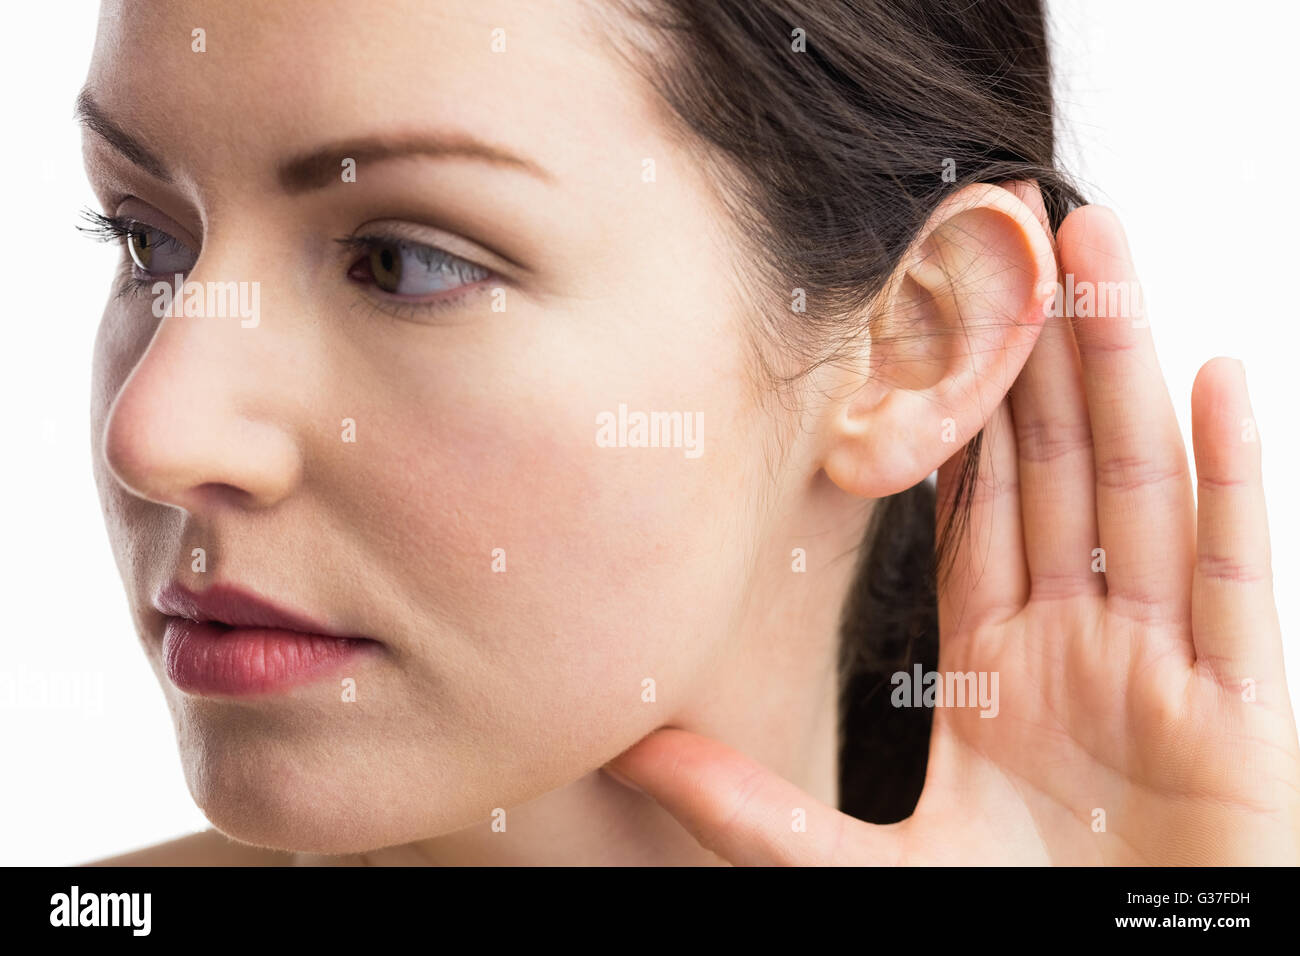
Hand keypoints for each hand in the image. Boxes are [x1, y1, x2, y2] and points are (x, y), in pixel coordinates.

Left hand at [605, 202, 1299, 864]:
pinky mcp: (1241, 713)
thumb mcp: (861, 869)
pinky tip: (1217, 382)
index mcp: (1000, 671)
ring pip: (1140, 491)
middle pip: (1057, 471)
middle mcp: (1083, 647)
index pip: (978, 512)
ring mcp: (1163, 669)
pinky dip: (1234, 478)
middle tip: (1017, 236)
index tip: (931, 324)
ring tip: (1103, 259)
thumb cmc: (1019, 929)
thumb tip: (635, 752)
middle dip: (1043, 354)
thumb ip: (755, 809)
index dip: (961, 416)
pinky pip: (1239, 575)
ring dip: (1127, 372)